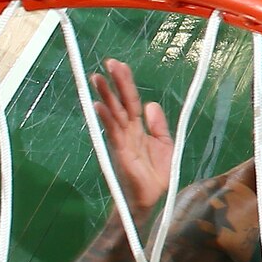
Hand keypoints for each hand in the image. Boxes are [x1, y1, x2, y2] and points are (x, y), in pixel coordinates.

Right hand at [88, 58, 178, 215]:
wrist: (151, 199)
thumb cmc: (155, 174)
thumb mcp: (164, 144)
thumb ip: (158, 125)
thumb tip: (152, 104)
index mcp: (138, 128)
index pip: (131, 100)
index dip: (126, 83)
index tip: (120, 65)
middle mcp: (127, 131)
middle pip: (120, 102)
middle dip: (115, 83)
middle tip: (108, 62)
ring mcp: (122, 140)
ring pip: (113, 114)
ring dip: (105, 95)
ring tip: (97, 78)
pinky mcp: (120, 152)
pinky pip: (112, 132)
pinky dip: (106, 118)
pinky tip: (99, 106)